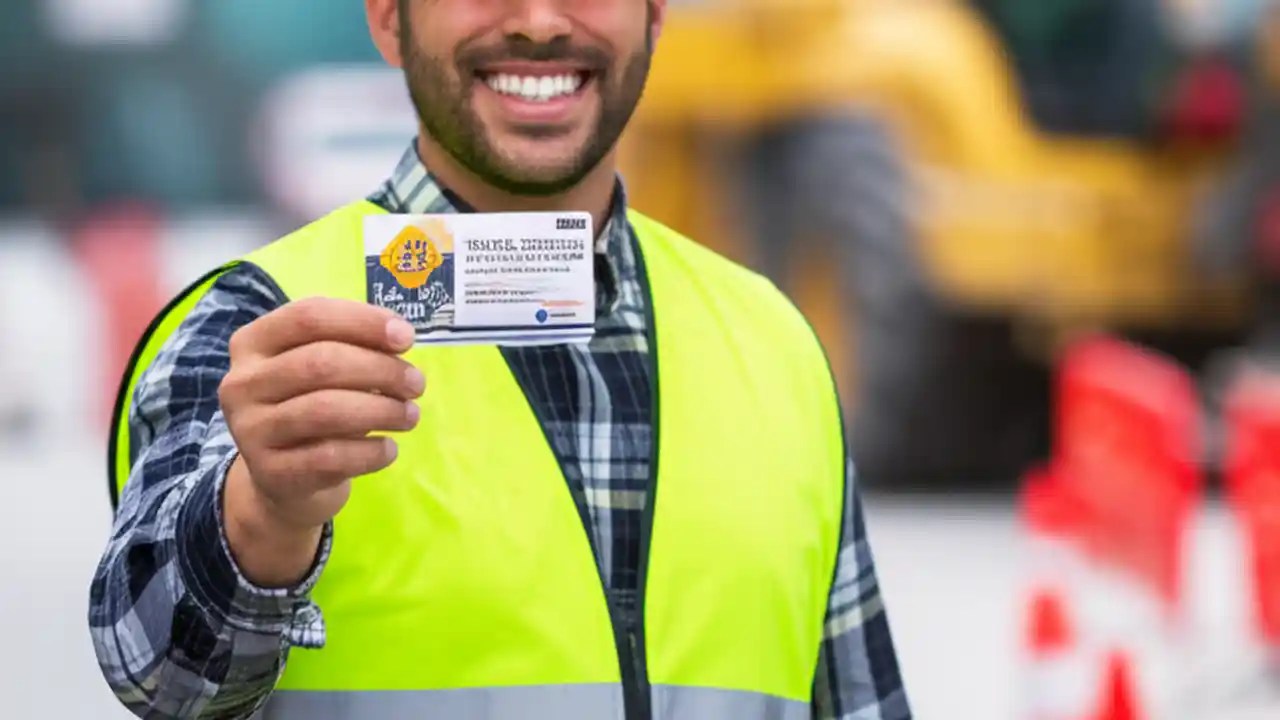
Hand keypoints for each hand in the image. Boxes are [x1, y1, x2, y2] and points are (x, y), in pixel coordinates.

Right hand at [217, 297, 422, 584]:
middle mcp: (242, 383)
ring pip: (326, 410)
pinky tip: (389, 448)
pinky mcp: (272, 473)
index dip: (363, 322)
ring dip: (382, 410)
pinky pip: (331, 457)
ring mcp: (251, 430)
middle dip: (381, 370)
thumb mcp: (323, 370)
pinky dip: (371, 452)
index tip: (406, 338)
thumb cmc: (312, 407)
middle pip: (321, 362)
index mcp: (253, 343)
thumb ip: (354, 345)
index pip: (309, 315)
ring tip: (410, 415)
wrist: (284, 480)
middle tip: (416, 384)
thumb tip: (399, 336)